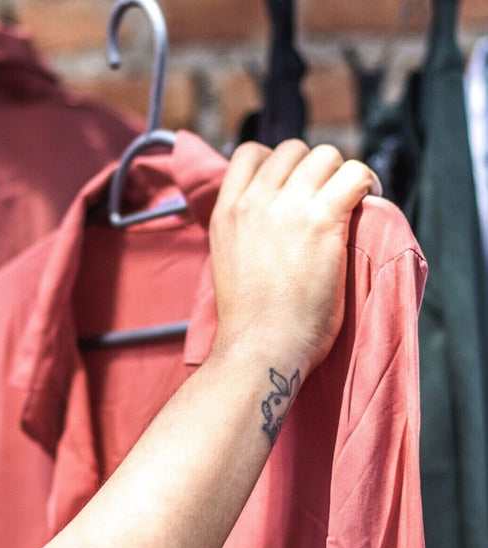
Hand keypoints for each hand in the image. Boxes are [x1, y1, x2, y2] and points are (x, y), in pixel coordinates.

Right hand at [208, 139, 380, 376]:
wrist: (259, 349)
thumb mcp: (228, 263)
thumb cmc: (250, 324)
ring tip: (351, 200)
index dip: (278, 164)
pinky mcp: (322, 221)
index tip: (293, 188)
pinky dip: (367, 183)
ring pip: (326, 155)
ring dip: (341, 174)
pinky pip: (355, 174)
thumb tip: (271, 225)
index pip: (250, 153)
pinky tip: (370, 201)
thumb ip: (244, 232)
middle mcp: (253, 202)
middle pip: (293, 149)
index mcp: (225, 213)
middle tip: (328, 198)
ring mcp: (286, 208)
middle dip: (313, 169)